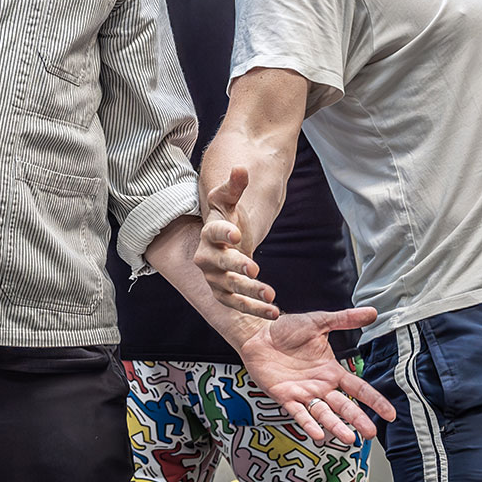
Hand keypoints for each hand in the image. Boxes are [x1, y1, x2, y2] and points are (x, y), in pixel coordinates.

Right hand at [196, 167, 279, 319]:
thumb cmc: (227, 218)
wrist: (223, 241)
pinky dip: (255, 310)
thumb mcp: (229, 200)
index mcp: (209, 232)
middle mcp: (207, 257)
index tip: (236, 234)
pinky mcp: (224, 294)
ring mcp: (214, 278)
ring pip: (230, 288)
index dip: (223, 233)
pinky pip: (237, 305)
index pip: (213, 232)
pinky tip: (274, 313)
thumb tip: (240, 168)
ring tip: (272, 296)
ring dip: (250, 293)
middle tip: (254, 270)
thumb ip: (235, 186)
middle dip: (236, 267)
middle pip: (220, 263)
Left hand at [238, 306, 394, 443]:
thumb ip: (345, 319)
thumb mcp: (319, 322)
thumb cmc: (287, 328)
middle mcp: (320, 385)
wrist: (258, 331)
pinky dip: (308, 424)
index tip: (390, 413)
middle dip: (358, 419)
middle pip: (343, 406)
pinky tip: (318, 434)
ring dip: (336, 426)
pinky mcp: (284, 396)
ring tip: (349, 439)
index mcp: (331, 370)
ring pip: (323, 414)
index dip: (374, 400)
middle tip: (371, 432)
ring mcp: (303, 393)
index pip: (358, 388)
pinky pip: (298, 413)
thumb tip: (372, 312)